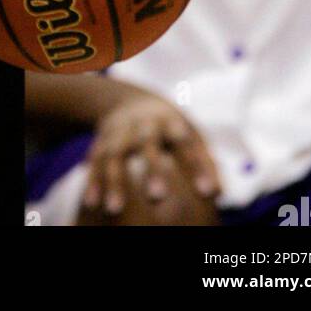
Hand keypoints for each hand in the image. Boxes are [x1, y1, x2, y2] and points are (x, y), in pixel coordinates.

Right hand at [81, 93, 220, 218]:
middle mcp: (142, 123)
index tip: (207, 192)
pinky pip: (94, 161)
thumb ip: (204, 162)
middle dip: (151, 170)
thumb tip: (218, 193)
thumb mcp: (190, 135)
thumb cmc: (170, 128)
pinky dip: (93, 181)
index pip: (185, 140)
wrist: (129, 100)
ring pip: (114, 154)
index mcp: (169, 120)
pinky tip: (92, 204)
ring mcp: (118, 131)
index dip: (196, 165)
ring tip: (115, 211)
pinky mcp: (101, 140)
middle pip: (146, 143)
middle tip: (157, 198)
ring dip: (114, 181)